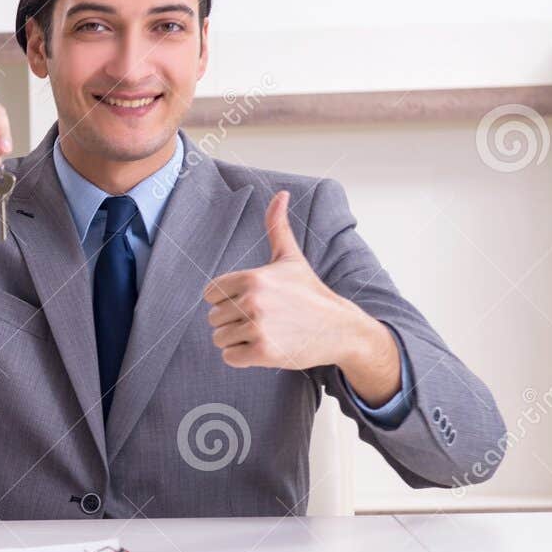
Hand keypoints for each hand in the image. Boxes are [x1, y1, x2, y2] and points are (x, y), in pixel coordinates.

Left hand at [202, 190, 400, 403]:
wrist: (340, 329)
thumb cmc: (310, 293)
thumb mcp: (291, 259)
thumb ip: (277, 227)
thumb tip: (280, 193)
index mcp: (252, 278)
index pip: (210, 294)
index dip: (227, 300)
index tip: (252, 301)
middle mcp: (253, 301)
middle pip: (213, 318)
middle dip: (232, 322)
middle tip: (263, 320)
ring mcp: (258, 327)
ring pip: (219, 339)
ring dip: (237, 340)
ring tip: (265, 332)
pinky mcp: (263, 352)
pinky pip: (229, 357)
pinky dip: (242, 357)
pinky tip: (265, 347)